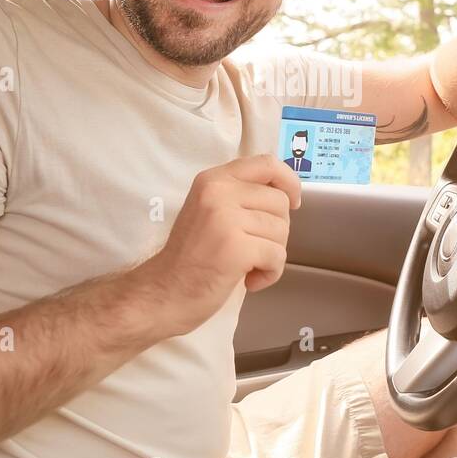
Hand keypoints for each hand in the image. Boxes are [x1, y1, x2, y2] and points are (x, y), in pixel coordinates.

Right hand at [141, 154, 301, 336]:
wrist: (163, 293)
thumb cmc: (190, 258)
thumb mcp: (210, 211)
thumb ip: (240, 196)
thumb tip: (286, 194)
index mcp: (213, 179)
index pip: (267, 163)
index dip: (289, 181)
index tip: (293, 202)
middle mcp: (218, 192)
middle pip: (279, 202)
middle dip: (277, 231)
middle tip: (254, 249)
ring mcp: (226, 218)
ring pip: (281, 231)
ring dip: (272, 255)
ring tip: (247, 266)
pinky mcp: (235, 247)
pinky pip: (277, 256)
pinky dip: (270, 273)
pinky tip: (250, 280)